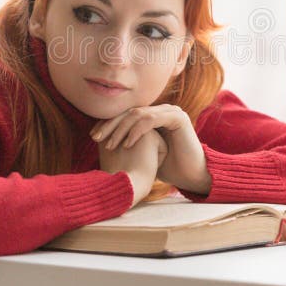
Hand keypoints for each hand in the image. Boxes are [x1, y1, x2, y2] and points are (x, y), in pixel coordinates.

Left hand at [90, 105, 210, 194]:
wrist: (191, 175)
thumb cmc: (167, 167)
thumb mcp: (143, 153)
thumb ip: (129, 143)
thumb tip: (103, 143)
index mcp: (154, 116)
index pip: (126, 114)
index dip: (109, 124)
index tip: (94, 137)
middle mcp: (162, 110)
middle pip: (129, 111)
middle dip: (111, 124)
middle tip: (96, 137)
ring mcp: (171, 111)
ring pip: (138, 114)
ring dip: (121, 129)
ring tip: (111, 144)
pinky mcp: (178, 117)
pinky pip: (151, 119)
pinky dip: (136, 130)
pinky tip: (127, 143)